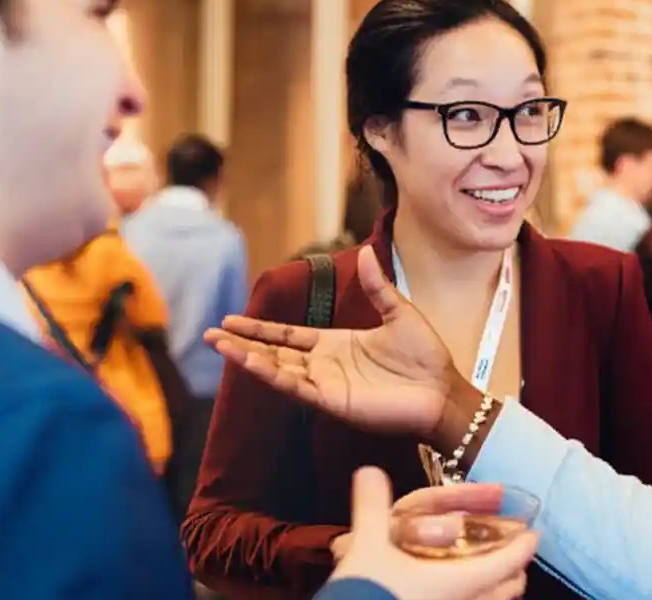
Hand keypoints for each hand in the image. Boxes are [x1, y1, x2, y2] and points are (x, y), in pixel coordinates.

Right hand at [204, 246, 463, 439]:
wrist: (442, 390)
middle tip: (209, 334)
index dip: (260, 328)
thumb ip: (377, 287)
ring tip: (220, 345)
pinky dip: (271, 375)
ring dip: (248, 358)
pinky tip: (249, 362)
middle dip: (242, 344)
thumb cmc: (425, 356)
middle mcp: (324, 365)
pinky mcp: (332, 401)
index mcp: (335, 344)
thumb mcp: (399, 312)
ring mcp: (326, 384)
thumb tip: (365, 251)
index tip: (231, 320)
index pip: (287, 335)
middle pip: (273, 353)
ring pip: (277, 370)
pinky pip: (295, 387)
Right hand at [332, 468, 537, 599]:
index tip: (532, 532)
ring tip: (487, 574)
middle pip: (508, 589)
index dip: (523, 545)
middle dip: (513, 570)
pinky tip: (454, 593)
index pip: (509, 561)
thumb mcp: (367, 546)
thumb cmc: (370, 590)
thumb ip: (372, 506)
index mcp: (459, 581)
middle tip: (511, 553)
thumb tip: (368, 470)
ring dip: (495, 589)